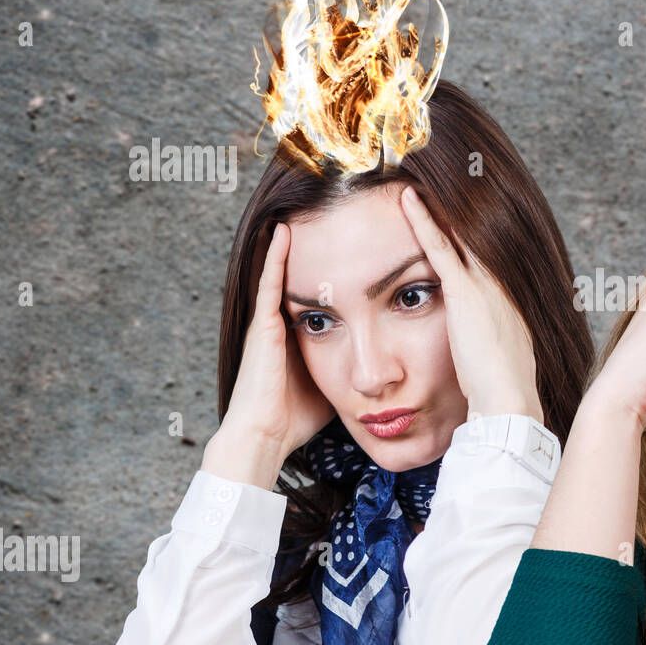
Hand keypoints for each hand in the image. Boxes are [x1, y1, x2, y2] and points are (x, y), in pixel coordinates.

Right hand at [204, 223, 334, 486]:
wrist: (265, 435)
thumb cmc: (296, 417)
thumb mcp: (334, 383)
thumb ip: (352, 367)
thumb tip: (385, 367)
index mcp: (298, 334)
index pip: (320, 291)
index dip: (333, 267)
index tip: (352, 243)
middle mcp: (281, 322)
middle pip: (303, 275)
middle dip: (315, 246)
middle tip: (328, 212)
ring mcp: (268, 321)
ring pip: (281, 272)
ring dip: (291, 243)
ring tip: (304, 208)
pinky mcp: (260, 325)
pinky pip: (269, 283)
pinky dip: (275, 257)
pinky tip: (283, 231)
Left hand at [398, 184, 541, 420]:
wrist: (509, 401)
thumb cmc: (502, 390)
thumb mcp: (501, 356)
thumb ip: (492, 339)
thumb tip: (483, 344)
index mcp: (509, 296)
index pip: (486, 250)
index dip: (471, 226)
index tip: (457, 204)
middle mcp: (500, 282)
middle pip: (474, 231)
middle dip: (457, 204)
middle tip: (443, 171)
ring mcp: (484, 283)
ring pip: (457, 231)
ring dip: (437, 203)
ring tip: (418, 174)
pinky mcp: (464, 291)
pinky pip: (437, 247)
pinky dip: (421, 220)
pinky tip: (405, 197)